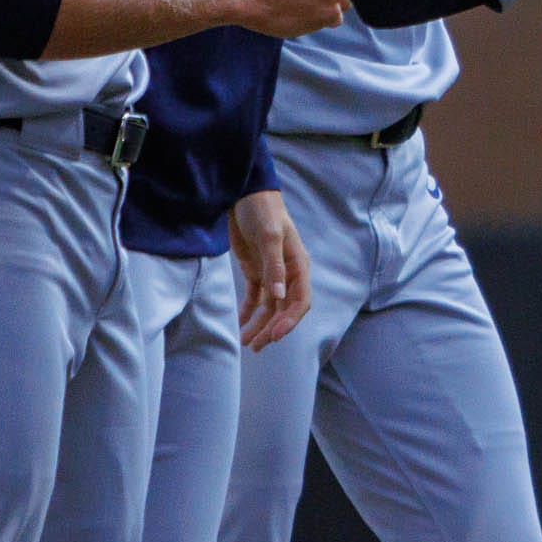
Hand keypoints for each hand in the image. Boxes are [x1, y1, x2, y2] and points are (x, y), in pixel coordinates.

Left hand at [229, 188, 310, 350]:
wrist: (245, 195)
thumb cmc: (263, 211)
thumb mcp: (269, 236)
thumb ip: (274, 267)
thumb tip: (278, 297)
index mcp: (298, 266)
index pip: (300, 301)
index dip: (289, 321)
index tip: (274, 335)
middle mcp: (288, 274)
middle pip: (284, 310)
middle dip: (272, 329)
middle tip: (256, 346)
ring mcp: (272, 274)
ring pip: (269, 308)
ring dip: (260, 325)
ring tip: (247, 343)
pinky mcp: (256, 271)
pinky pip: (255, 298)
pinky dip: (249, 312)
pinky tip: (241, 324)